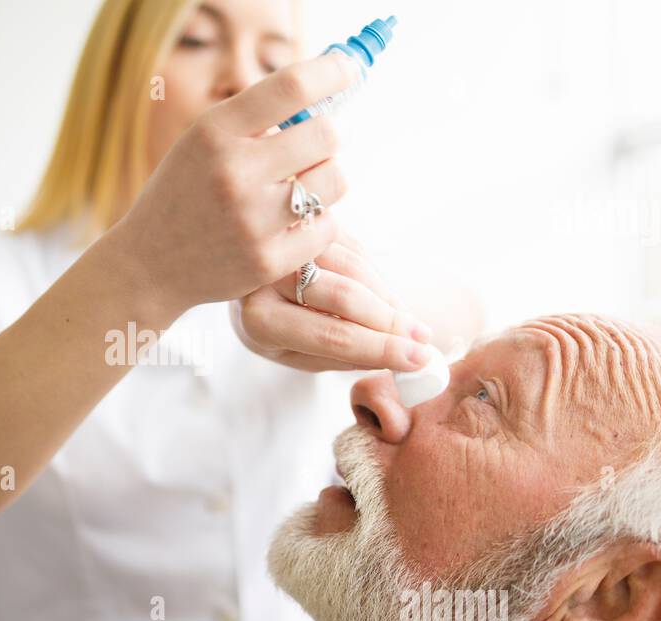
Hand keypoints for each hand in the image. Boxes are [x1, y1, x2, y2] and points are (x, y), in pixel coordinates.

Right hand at [107, 51, 361, 315]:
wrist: (149, 263)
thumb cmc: (186, 192)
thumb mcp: (204, 140)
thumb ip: (256, 117)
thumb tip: (326, 89)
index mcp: (215, 131)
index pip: (291, 87)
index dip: (331, 72)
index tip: (347, 69)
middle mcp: (234, 172)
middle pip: (326, 134)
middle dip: (328, 137)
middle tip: (313, 149)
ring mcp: (252, 219)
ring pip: (334, 180)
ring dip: (325, 180)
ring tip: (299, 187)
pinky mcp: (268, 260)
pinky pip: (326, 227)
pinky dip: (316, 222)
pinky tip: (290, 224)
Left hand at [231, 227, 435, 371]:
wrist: (238, 280)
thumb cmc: (274, 326)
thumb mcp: (296, 353)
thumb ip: (342, 355)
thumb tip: (402, 357)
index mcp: (259, 320)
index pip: (330, 336)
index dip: (380, 348)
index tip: (418, 359)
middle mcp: (265, 277)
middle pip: (344, 297)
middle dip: (391, 321)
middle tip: (422, 340)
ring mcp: (284, 243)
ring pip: (353, 267)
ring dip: (389, 297)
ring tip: (410, 324)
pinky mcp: (302, 222)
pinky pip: (353, 248)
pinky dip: (376, 275)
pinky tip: (387, 299)